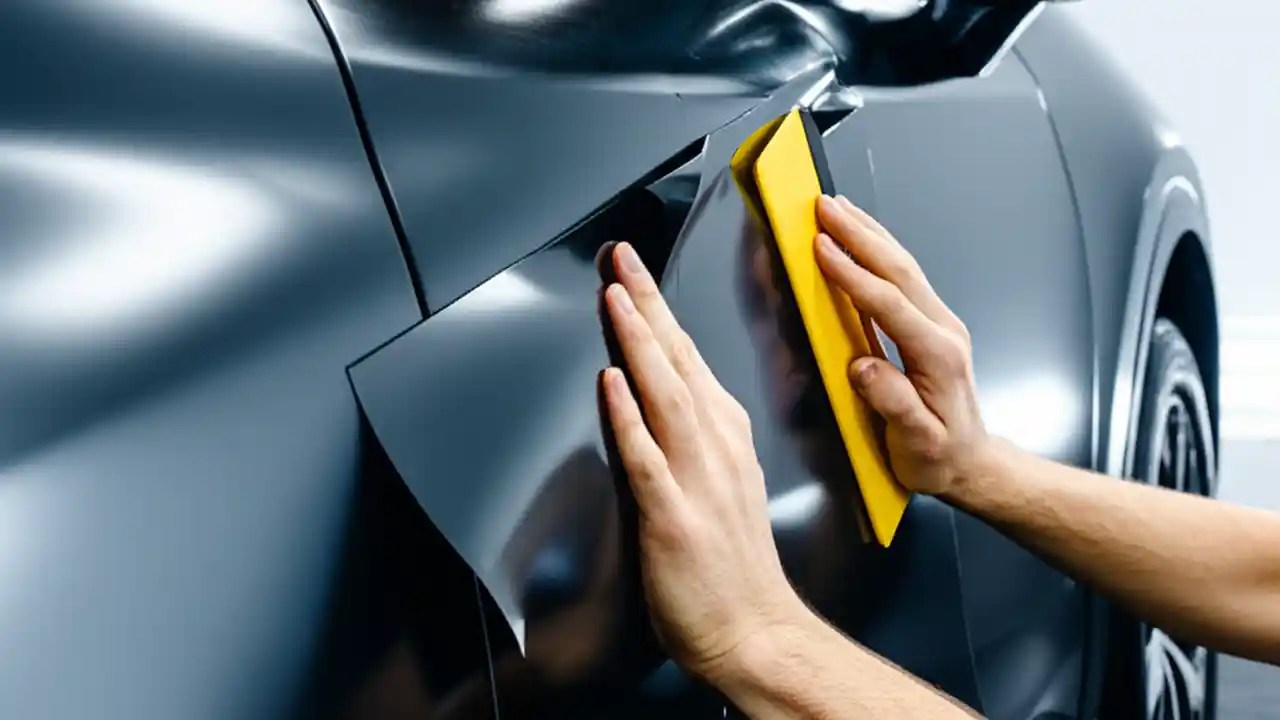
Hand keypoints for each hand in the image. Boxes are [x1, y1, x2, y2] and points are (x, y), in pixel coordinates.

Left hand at [601, 242, 806, 680]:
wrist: (755, 631)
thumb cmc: (734, 565)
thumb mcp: (721, 480)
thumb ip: (690, 432)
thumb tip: (651, 388)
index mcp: (723, 436)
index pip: (685, 357)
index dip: (655, 310)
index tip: (631, 271)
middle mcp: (714, 447)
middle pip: (675, 362)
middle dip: (645, 304)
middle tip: (619, 257)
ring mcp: (696, 480)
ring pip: (664, 396)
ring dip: (638, 342)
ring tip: (615, 296)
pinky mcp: (675, 518)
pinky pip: (647, 459)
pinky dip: (629, 417)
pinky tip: (612, 383)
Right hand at [814, 194, 990, 496]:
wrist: (971, 461)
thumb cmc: (938, 458)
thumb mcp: (917, 443)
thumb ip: (893, 403)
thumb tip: (862, 367)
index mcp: (937, 355)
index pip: (889, 304)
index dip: (853, 274)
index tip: (822, 247)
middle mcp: (944, 329)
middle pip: (899, 270)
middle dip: (859, 234)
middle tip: (824, 206)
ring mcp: (941, 322)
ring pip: (903, 266)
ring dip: (869, 232)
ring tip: (837, 206)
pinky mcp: (932, 322)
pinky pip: (903, 276)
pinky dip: (878, 249)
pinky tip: (861, 235)